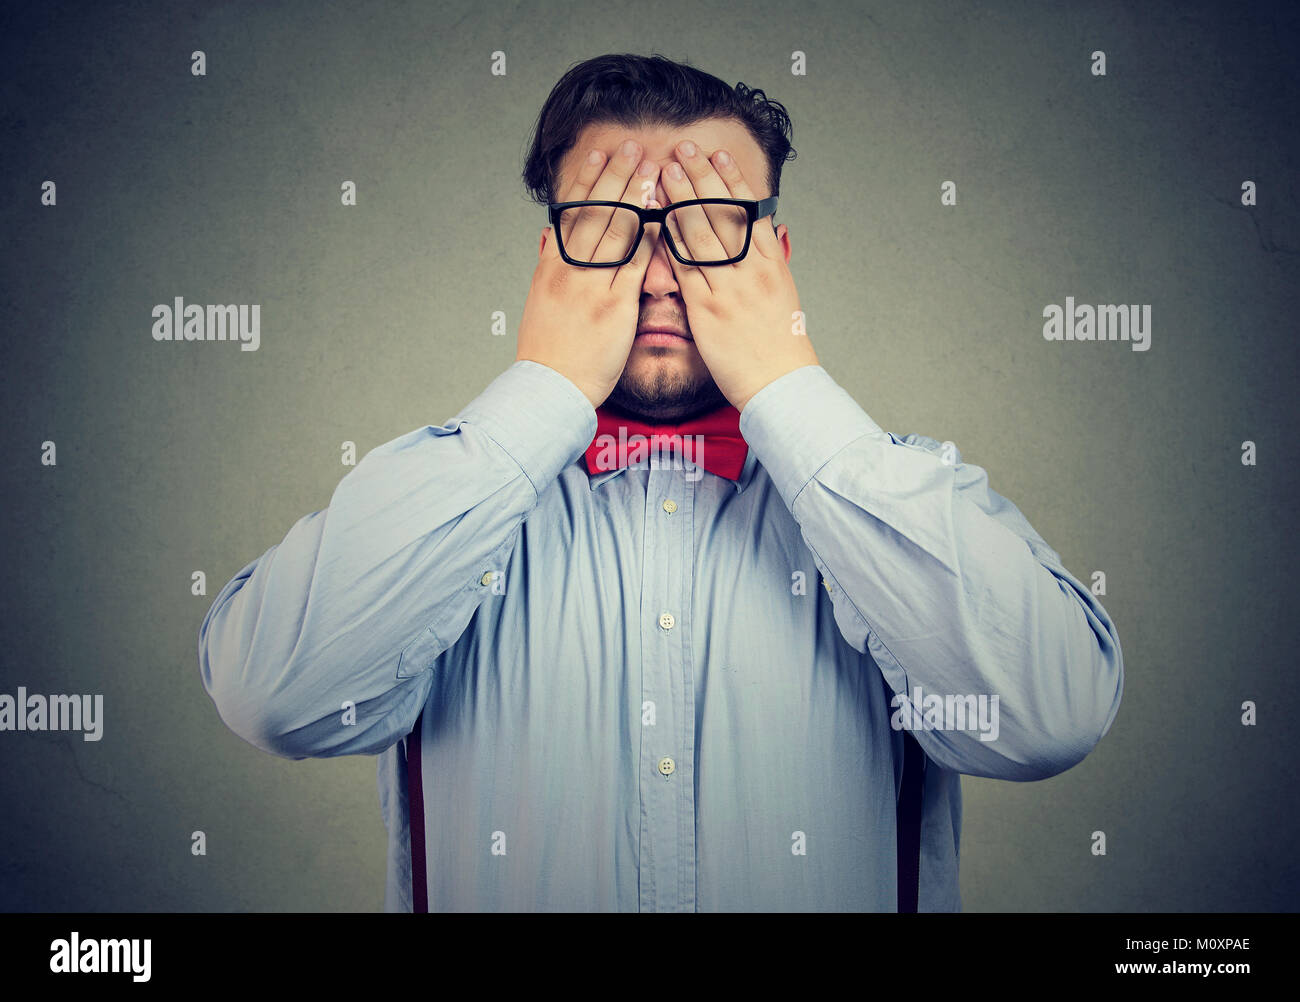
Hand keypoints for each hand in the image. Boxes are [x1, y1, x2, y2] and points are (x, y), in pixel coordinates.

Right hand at [516, 139, 660, 408]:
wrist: (550, 387)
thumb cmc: (549, 350)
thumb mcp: (538, 300)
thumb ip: (546, 264)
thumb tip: (547, 237)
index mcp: (551, 266)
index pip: (571, 213)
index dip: (587, 182)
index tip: (600, 156)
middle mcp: (570, 269)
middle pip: (595, 212)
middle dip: (615, 177)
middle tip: (632, 148)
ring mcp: (592, 286)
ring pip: (615, 230)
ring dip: (635, 196)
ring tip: (650, 169)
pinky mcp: (614, 306)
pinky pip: (635, 264)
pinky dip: (649, 238)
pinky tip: (663, 218)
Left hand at [658, 140, 818, 411]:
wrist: (780, 384)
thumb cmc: (780, 345)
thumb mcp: (784, 294)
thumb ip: (773, 260)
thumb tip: (771, 232)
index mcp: (771, 264)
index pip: (750, 211)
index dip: (731, 181)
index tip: (717, 156)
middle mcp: (751, 270)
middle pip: (724, 213)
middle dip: (701, 178)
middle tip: (684, 149)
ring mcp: (729, 288)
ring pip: (703, 233)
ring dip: (681, 198)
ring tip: (665, 172)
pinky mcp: (708, 310)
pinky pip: (686, 269)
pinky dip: (671, 242)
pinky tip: (657, 220)